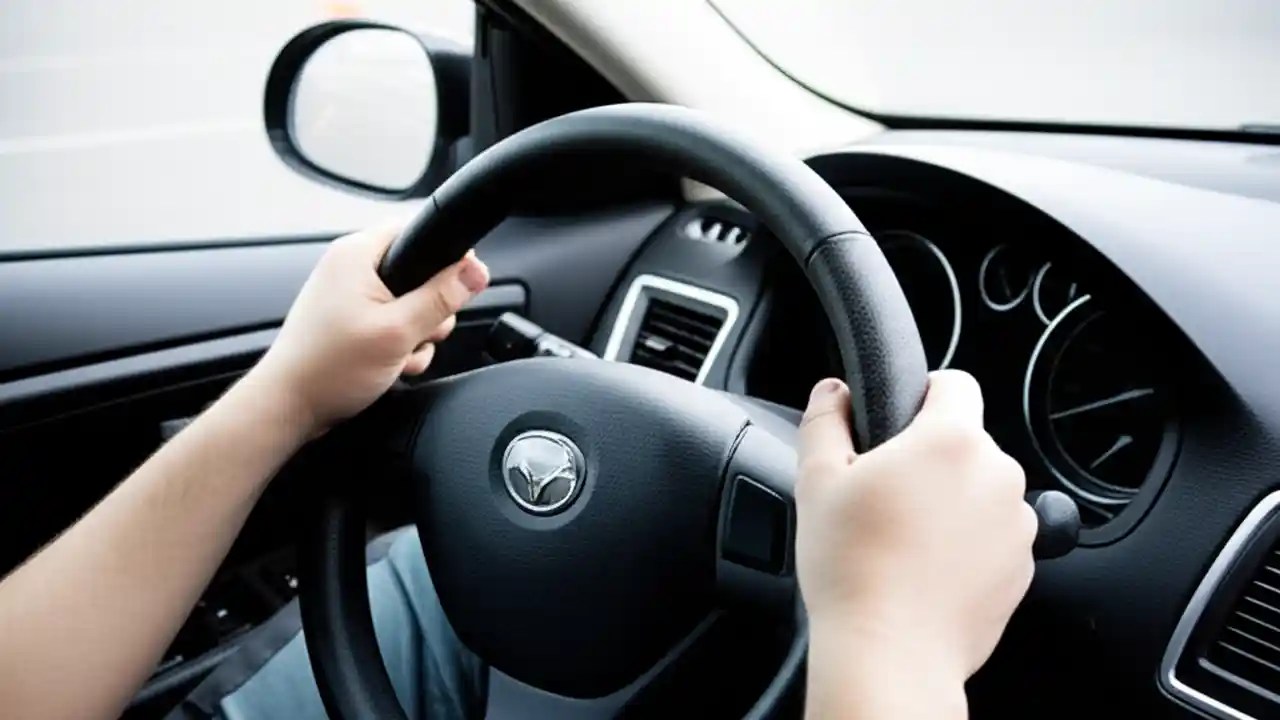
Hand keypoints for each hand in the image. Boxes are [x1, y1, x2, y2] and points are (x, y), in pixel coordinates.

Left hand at [250, 223, 489, 435]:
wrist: (290, 408)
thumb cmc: (328, 368)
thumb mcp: (398, 331)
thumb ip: (441, 298)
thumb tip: (476, 271)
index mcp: (356, 254)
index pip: (415, 231)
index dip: (443, 257)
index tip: (455, 286)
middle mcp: (351, 269)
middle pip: (419, 273)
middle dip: (431, 311)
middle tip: (419, 334)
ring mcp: (350, 298)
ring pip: (410, 305)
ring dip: (417, 335)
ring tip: (399, 356)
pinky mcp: (351, 323)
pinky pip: (392, 325)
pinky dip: (400, 347)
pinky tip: (390, 366)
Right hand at [795, 371, 1035, 681]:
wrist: (890, 654)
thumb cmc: (854, 569)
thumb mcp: (817, 481)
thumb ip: (825, 420)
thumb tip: (833, 392)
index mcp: (952, 440)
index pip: (955, 383)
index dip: (922, 395)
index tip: (896, 425)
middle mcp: (998, 474)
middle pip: (966, 442)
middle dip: (930, 458)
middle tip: (884, 494)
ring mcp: (1018, 525)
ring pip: (982, 490)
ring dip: (952, 501)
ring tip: (904, 538)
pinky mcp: (1024, 568)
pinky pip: (994, 536)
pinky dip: (967, 544)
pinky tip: (925, 568)